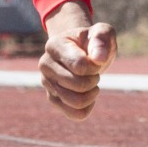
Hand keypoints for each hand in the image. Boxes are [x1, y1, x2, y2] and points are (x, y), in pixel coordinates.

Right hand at [39, 0, 116, 120]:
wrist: (81, 49)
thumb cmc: (92, 40)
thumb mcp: (102, 32)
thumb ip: (102, 39)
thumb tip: (99, 59)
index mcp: (54, 45)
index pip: (79, 65)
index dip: (95, 66)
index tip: (96, 59)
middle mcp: (45, 65)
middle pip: (78, 85)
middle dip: (94, 80)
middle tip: (94, 72)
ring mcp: (47, 83)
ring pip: (76, 102)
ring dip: (92, 94)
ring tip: (92, 83)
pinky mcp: (53, 99)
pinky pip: (74, 114)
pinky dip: (87, 107)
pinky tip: (88, 95)